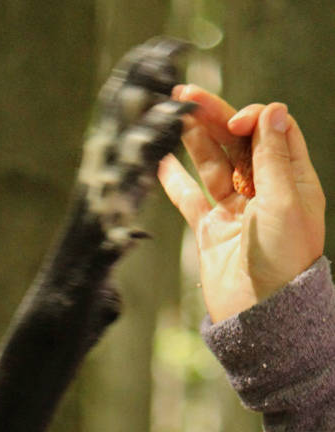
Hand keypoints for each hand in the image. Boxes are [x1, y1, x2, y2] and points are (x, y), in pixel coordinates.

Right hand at [158, 86, 325, 320]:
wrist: (260, 313)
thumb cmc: (282, 261)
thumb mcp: (285, 202)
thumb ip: (273, 157)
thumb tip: (270, 111)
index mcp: (292, 180)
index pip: (273, 132)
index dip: (254, 118)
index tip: (237, 122)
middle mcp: (264, 192)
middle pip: (238, 144)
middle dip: (216, 118)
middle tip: (187, 96)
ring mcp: (235, 211)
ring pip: (213, 166)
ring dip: (195, 141)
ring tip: (175, 118)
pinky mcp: (210, 232)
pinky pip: (191, 200)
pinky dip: (176, 182)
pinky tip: (162, 163)